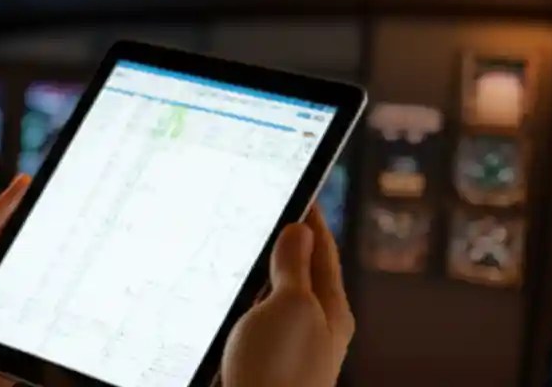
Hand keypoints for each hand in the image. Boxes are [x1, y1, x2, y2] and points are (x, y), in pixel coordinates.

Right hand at [221, 207, 354, 386]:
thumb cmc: (278, 372)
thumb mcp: (291, 307)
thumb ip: (294, 268)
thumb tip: (301, 229)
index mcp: (331, 310)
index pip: (323, 250)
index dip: (311, 216)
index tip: (300, 184)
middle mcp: (313, 328)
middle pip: (298, 273)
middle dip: (282, 242)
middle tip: (263, 207)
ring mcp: (286, 348)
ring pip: (271, 298)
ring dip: (256, 272)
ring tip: (238, 244)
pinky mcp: (259, 365)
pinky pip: (250, 321)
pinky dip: (239, 301)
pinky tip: (221, 297)